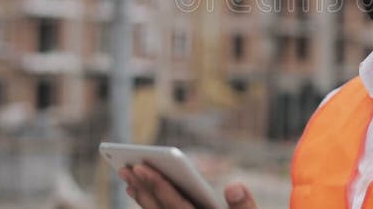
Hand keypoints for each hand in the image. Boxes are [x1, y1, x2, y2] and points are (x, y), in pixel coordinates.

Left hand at [118, 164, 258, 208]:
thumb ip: (244, 206)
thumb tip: (234, 186)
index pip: (176, 205)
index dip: (159, 185)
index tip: (142, 167)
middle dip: (143, 187)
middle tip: (127, 166)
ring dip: (140, 195)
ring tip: (128, 175)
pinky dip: (147, 203)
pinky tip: (138, 190)